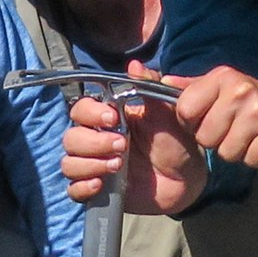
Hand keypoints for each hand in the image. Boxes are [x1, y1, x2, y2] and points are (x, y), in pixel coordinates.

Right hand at [62, 61, 208, 215]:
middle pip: (71, 137)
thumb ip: (150, 87)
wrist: (188, 179)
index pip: (81, 109)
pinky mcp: (98, 191)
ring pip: (69, 164)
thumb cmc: (176, 141)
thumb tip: (134, 65)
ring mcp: (95, 166)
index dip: (90, 113)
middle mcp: (96, 140)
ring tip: (118, 166)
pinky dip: (83, 188)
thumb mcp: (168, 113)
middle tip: (123, 146)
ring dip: (89, 164)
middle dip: (93, 142)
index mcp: (108, 118)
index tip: (113, 118)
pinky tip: (102, 185)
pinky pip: (73, 190)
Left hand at [167, 66, 257, 168]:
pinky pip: (250, 160)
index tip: (203, 118)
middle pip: (205, 137)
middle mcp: (241, 89)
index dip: (189, 121)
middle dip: (212, 139)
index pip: (185, 111)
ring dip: (232, 150)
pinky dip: (252, 157)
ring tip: (242, 135)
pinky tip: (256, 142)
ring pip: (226, 153)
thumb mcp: (213, 88)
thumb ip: (185, 88)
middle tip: (227, 127)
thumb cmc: (238, 101)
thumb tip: (156, 78)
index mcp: (221, 76)